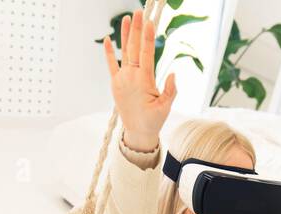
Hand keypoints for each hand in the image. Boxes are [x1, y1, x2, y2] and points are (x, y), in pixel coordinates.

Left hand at [104, 9, 176, 148]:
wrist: (137, 133)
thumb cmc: (153, 120)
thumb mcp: (166, 107)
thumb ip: (170, 90)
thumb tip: (172, 75)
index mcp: (143, 81)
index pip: (146, 53)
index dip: (148, 37)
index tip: (149, 23)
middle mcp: (130, 77)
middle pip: (134, 48)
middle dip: (137, 29)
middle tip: (139, 12)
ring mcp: (121, 79)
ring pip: (124, 52)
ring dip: (125, 34)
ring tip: (127, 18)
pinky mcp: (115, 83)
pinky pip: (111, 64)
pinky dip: (108, 52)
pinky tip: (107, 38)